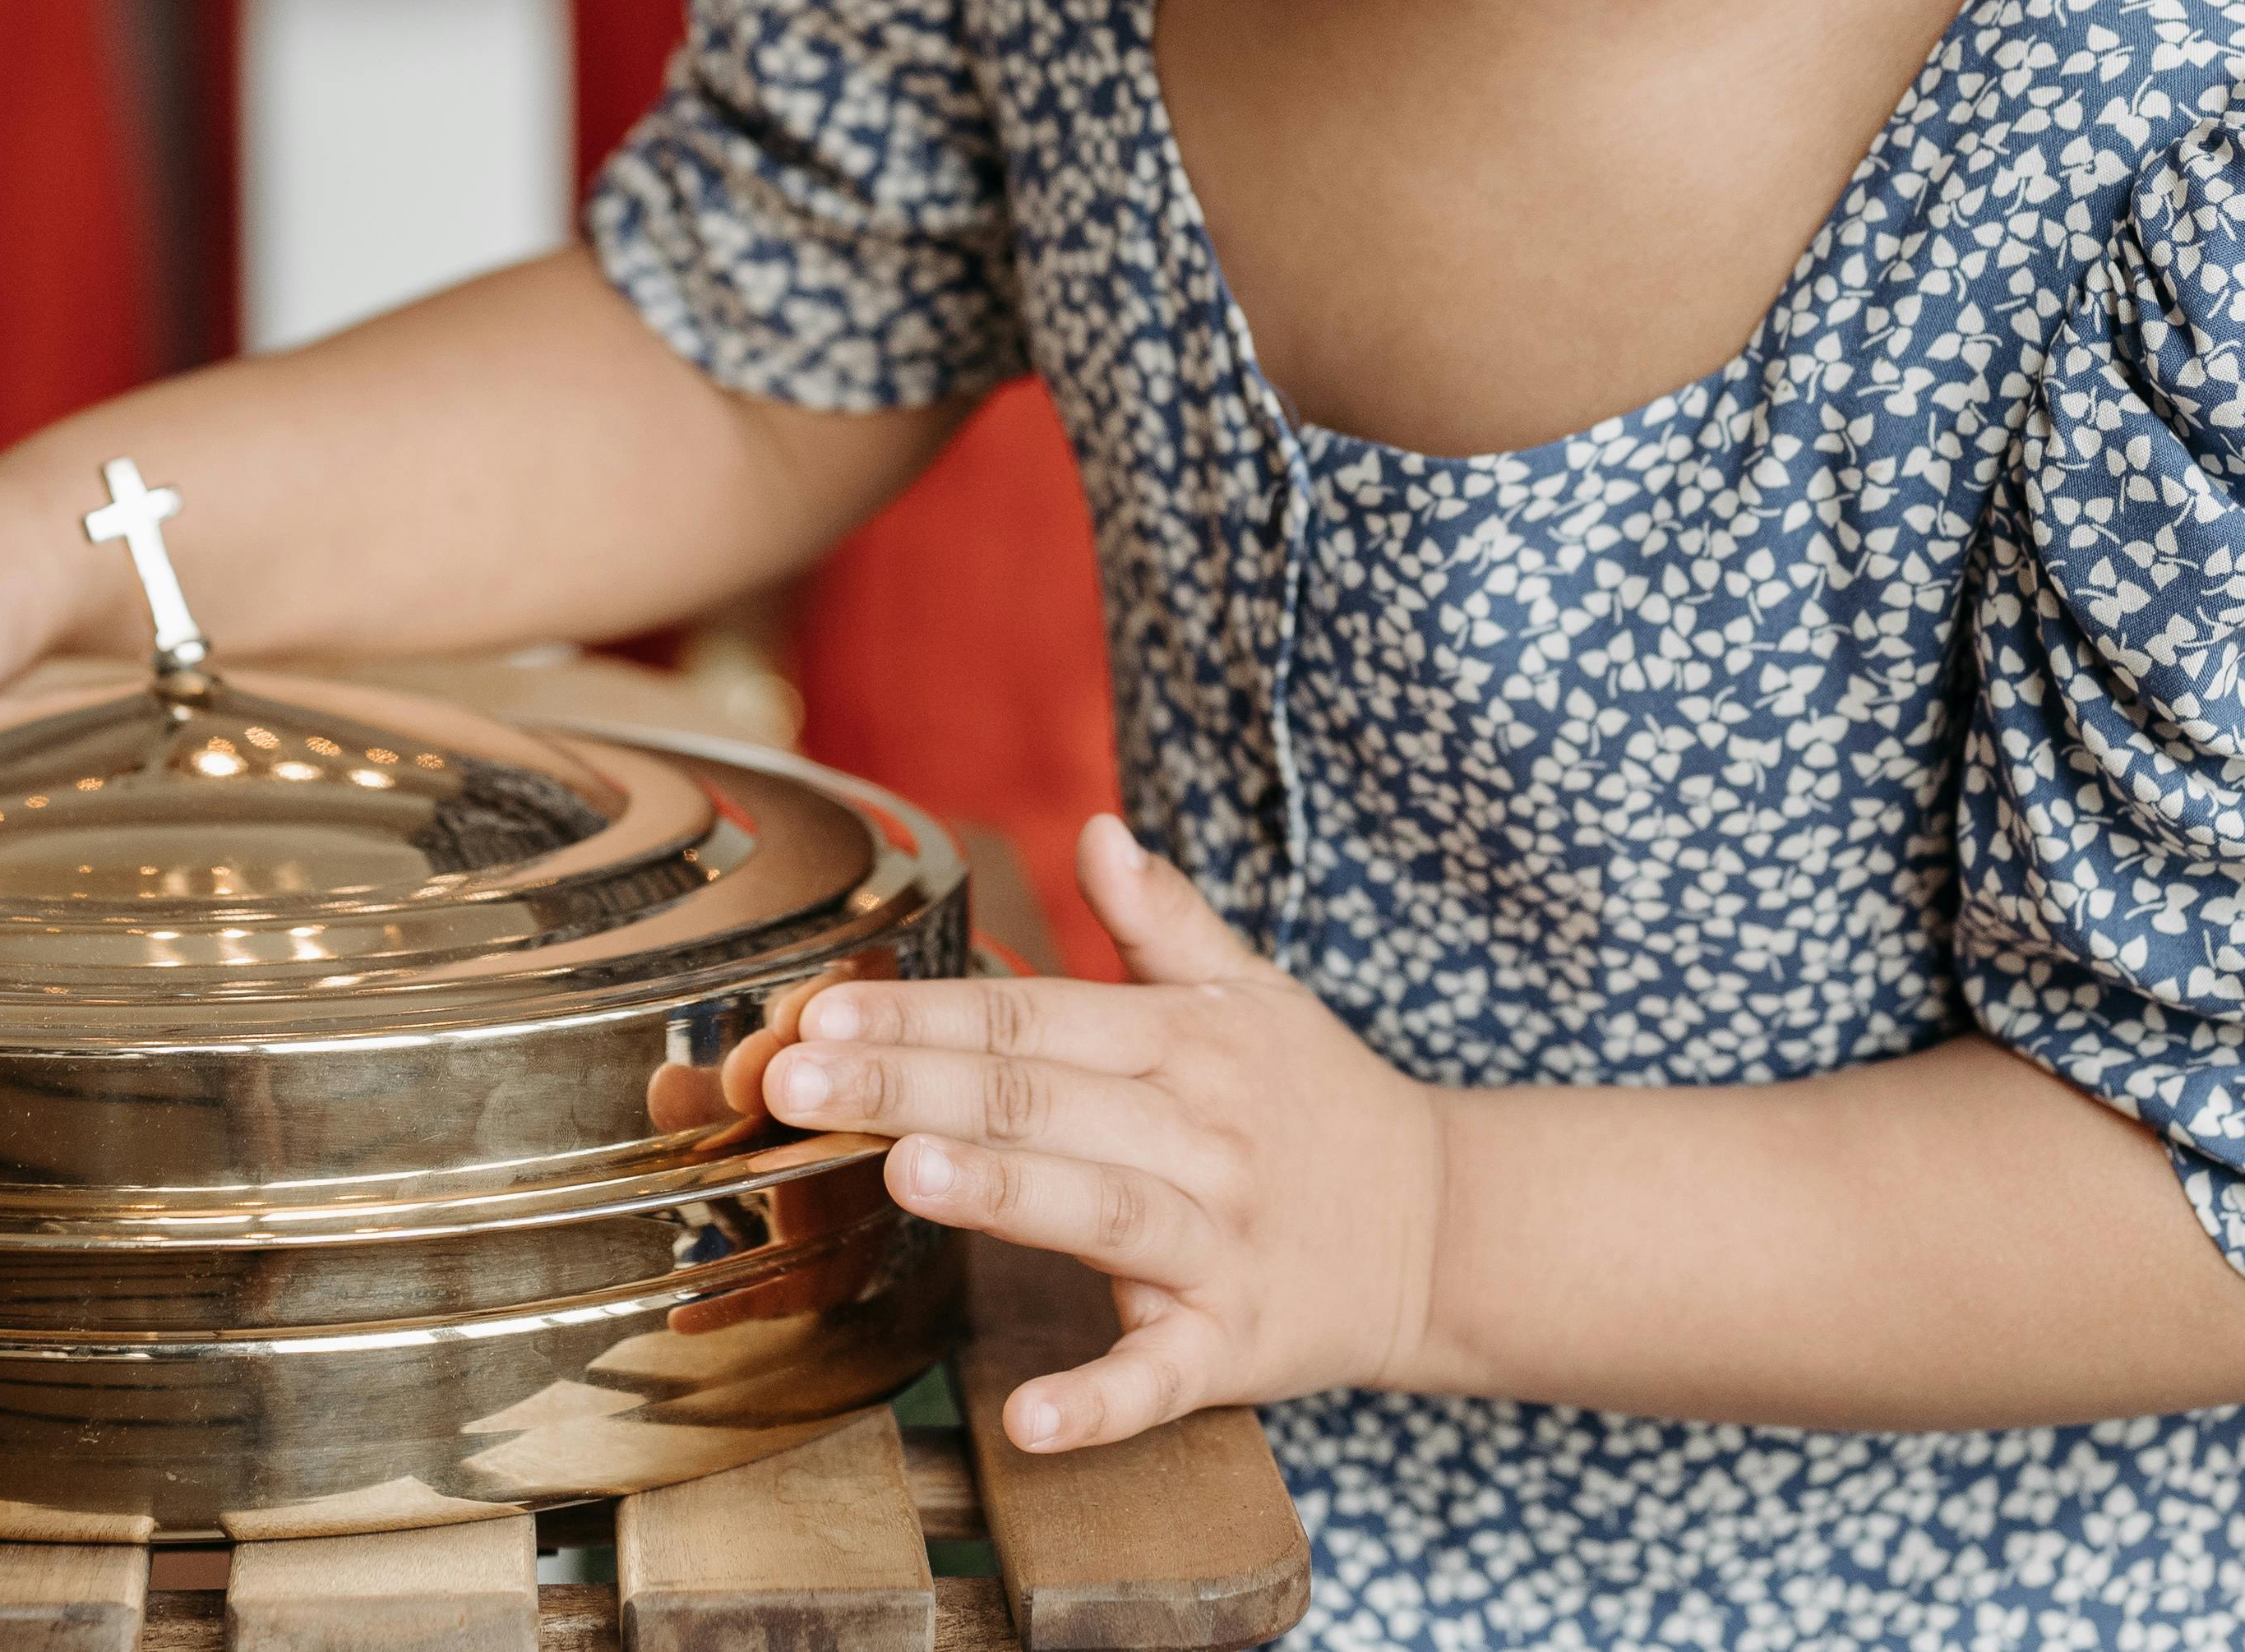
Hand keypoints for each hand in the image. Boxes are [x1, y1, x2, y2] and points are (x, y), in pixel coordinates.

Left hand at [763, 815, 1446, 1454]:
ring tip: (905, 1169)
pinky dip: (1103, 1399)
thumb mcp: (1254, 995)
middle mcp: (1199, 1133)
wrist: (1449, 1228)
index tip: (819, 1007)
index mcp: (1184, 1043)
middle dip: (912, 1083)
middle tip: (795, 1077)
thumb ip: (1164, 920)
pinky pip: (1166, 1376)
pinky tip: (1032, 1417)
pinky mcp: (1240, 1345)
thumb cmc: (1319, 1104)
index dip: (923, 1011)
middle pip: (1038, 1100)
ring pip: (1099, 1209)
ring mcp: (1219, 1243)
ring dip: (1005, 1191)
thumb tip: (1097, 828)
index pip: (1030, 1019)